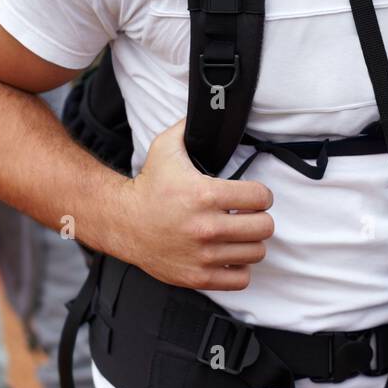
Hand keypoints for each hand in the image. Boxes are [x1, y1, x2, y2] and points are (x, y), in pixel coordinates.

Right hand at [114, 119, 274, 291]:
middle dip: (259, 219)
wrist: (122, 222)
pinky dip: (239, 268)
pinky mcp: (197, 276)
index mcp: (205, 195)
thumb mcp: (166, 147)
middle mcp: (207, 227)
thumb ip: (190, 128)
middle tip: (248, 215)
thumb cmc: (148, 186)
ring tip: (239, 234)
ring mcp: (203, 255)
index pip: (261, 197)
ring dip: (250, 242)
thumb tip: (208, 109)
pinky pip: (240, 279)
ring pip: (256, 253)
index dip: (261, 195)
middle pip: (264, 227)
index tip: (252, 196)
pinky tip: (230, 255)